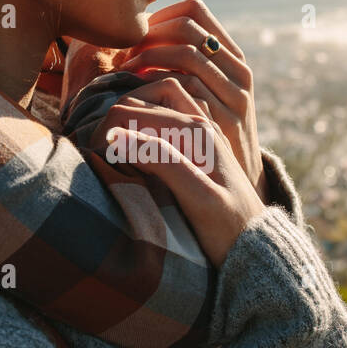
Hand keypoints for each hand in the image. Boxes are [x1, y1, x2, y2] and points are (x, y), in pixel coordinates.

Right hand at [94, 95, 264, 266]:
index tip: (89, 152)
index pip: (137, 109)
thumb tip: (117, 136)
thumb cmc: (229, 229)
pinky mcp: (196, 149)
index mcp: (198, 132)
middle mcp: (200, 126)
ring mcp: (198, 136)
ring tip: (104, 144)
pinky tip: (128, 147)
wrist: (256, 248)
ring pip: (153, 107)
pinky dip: (140, 126)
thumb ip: (163, 162)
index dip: (108, 126)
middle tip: (91, 147)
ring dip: (126, 117)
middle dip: (114, 116)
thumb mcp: (198, 199)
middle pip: (145, 100)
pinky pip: (163, 121)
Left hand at [115, 0, 267, 201]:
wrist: (239, 186)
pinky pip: (184, 88)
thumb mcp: (209, 100)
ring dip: (147, 59)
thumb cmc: (211, 139)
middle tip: (123, 54)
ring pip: (186, 56)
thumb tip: (141, 39)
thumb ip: (187, 71)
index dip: (159, 15)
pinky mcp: (221, 120)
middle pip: (187, 29)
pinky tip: (136, 94)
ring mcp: (232, 96)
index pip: (196, 10)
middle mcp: (238, 73)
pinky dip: (154, 85)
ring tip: (124, 73)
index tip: (134, 34)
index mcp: (234, 60)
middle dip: (148, 37)